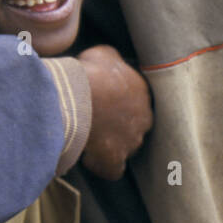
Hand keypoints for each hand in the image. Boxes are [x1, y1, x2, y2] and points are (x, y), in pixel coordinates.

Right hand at [77, 45, 152, 179]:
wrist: (79, 98)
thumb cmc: (91, 73)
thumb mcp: (103, 54)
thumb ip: (112, 61)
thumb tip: (111, 63)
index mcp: (142, 93)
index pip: (134, 100)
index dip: (116, 102)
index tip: (99, 100)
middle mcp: (143, 119)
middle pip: (131, 125)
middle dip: (115, 124)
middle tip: (93, 119)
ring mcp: (131, 142)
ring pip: (122, 146)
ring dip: (107, 143)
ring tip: (85, 137)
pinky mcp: (115, 160)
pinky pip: (111, 169)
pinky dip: (100, 166)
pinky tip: (87, 158)